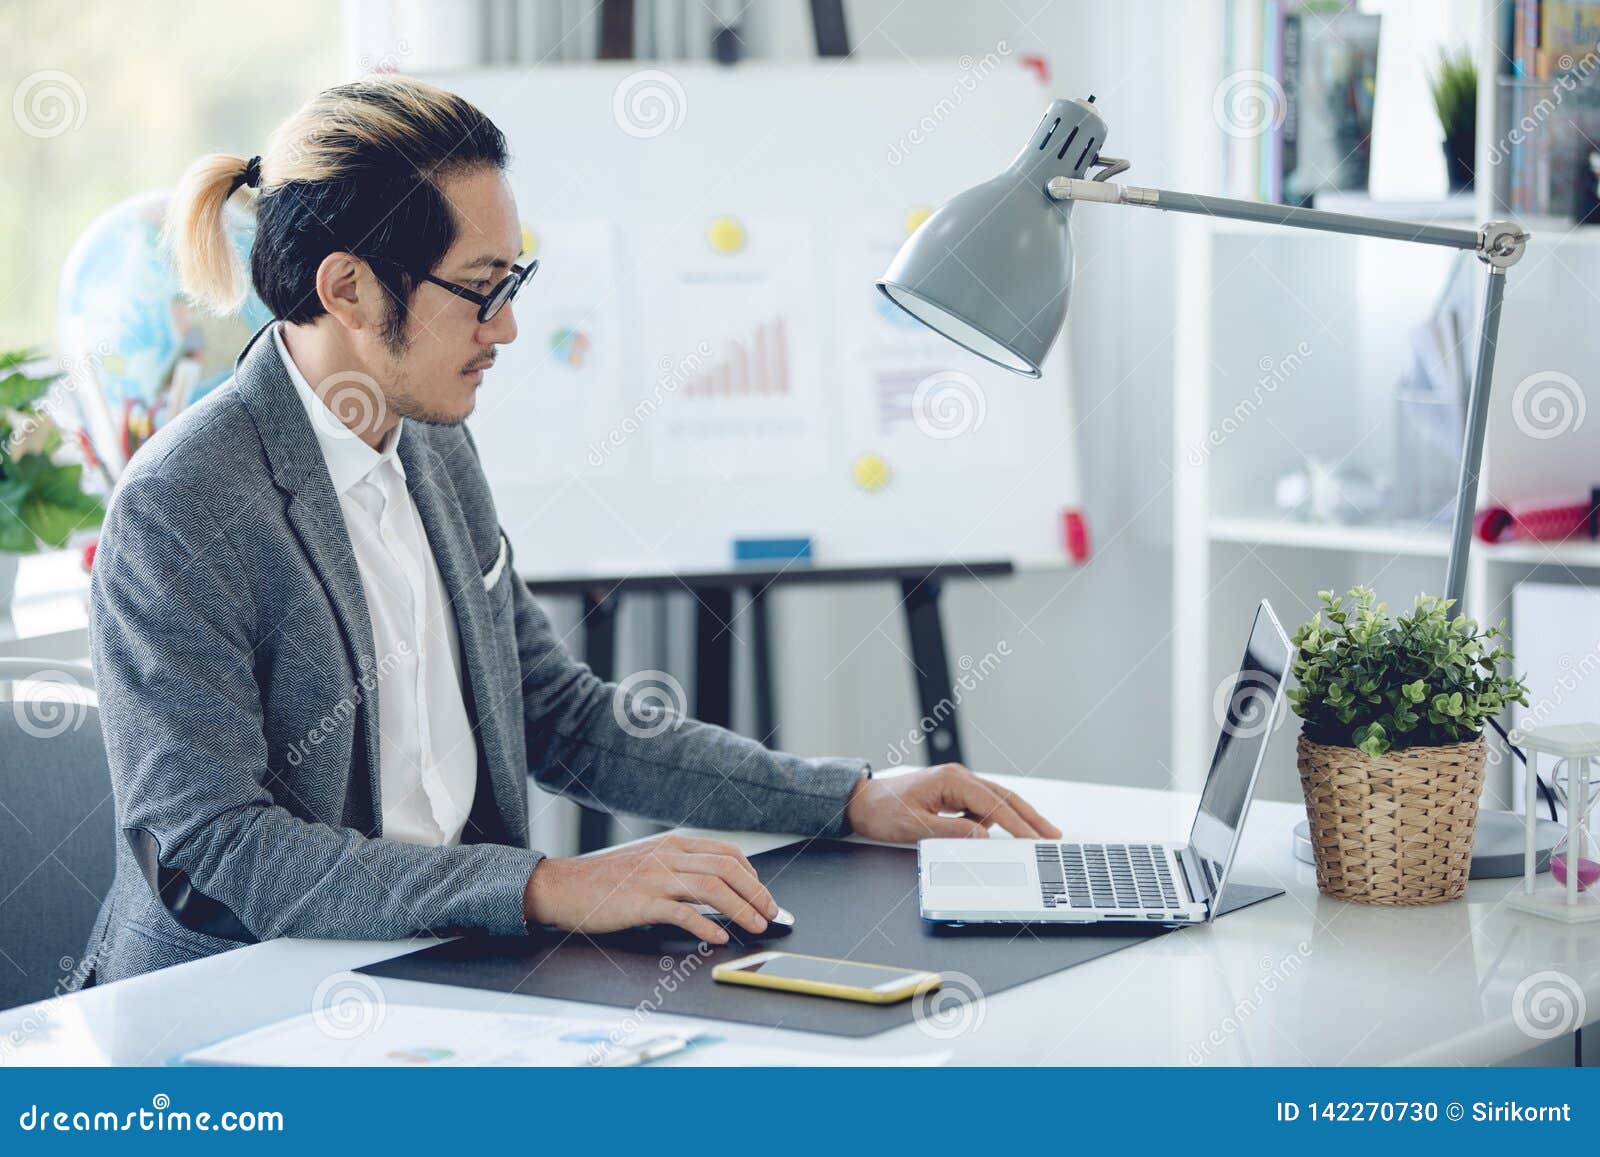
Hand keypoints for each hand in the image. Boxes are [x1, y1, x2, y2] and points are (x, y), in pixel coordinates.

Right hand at [522, 833, 777, 944]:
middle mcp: (667, 856)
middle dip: (756, 892)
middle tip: (771, 914)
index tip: (764, 896)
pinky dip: (705, 925)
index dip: (752, 875)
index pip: (726, 853)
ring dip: (740, 908)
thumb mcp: (647, 862)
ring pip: (711, 888)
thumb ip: (678, 868)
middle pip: (726, 868)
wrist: (563, 887)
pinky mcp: (641, 902)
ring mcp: (655, 878)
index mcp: (672, 845)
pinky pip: (682, 912)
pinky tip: (717, 936)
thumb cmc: (604, 881)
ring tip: (755, 926)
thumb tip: (715, 887)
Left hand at [844, 763, 1061, 842]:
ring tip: (1036, 837)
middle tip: (1052, 834)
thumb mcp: (913, 826)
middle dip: (1029, 817)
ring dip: (1016, 819)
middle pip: (1003, 797)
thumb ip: (950, 831)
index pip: (992, 802)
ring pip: (996, 802)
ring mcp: (957, 785)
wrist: (861, 803)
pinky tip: (1000, 835)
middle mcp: (958, 778)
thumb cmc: (882, 811)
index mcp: (950, 780)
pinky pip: (982, 807)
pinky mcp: (954, 795)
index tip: (1035, 838)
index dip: (1016, 823)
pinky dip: (995, 820)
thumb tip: (983, 836)